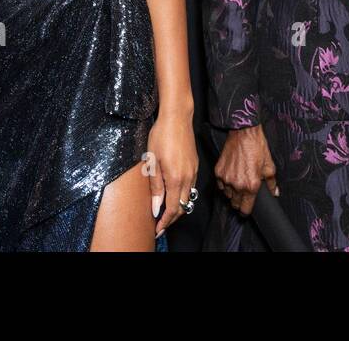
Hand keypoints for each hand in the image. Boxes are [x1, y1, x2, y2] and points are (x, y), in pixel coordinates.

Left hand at [145, 108, 198, 238]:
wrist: (177, 117)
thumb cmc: (161, 136)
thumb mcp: (152, 162)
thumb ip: (156, 187)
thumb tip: (157, 208)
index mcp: (176, 179)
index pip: (172, 209)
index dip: (165, 222)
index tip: (157, 230)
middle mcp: (188, 178)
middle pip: (182, 207)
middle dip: (172, 219)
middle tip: (160, 225)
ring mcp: (194, 171)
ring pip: (188, 198)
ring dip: (178, 208)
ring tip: (165, 212)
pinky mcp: (195, 165)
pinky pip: (191, 187)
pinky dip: (183, 196)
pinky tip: (174, 194)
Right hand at [215, 125, 276, 216]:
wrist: (244, 133)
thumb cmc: (257, 147)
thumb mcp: (269, 166)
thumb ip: (272, 183)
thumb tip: (274, 192)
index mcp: (251, 185)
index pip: (245, 209)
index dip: (247, 210)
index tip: (248, 208)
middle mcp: (237, 184)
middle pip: (235, 204)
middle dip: (240, 201)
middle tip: (245, 193)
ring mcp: (226, 178)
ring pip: (227, 195)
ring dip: (232, 192)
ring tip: (239, 182)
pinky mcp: (218, 172)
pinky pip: (220, 185)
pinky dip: (225, 184)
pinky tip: (232, 176)